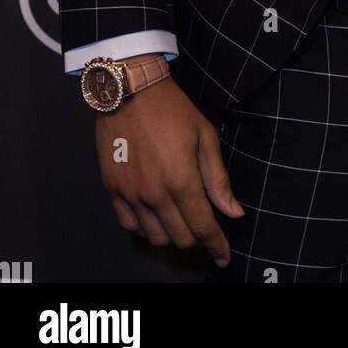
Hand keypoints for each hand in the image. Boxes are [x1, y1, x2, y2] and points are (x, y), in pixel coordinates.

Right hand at [94, 73, 243, 266]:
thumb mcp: (205, 137)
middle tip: (205, 229)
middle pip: (180, 238)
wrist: (130, 90)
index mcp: (182, 181)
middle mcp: (155, 194)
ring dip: (172, 236)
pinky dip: (145, 229)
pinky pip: (129, 225)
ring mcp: (131, 194)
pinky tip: (155, 217)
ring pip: (155, 237)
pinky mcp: (113, 190)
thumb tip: (234, 212)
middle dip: (197, 239)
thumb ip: (218, 179)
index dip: (217, 246)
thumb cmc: (173, 109)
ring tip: (181, 222)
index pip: (203, 228)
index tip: (224, 257)